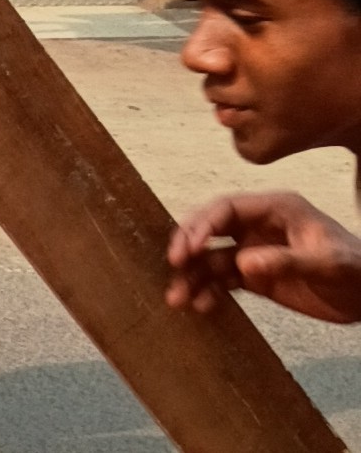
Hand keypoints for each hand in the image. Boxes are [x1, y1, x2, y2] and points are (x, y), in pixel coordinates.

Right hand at [167, 192, 360, 321]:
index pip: (225, 209)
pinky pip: (224, 281)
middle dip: (188, 247)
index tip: (185, 249)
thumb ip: (287, 261)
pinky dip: (209, 292)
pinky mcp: (256, 277)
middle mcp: (257, 226)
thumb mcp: (326, 263)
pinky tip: (201, 306)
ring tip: (177, 298)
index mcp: (273, 209)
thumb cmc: (355, 271)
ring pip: (212, 259)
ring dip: (193, 276)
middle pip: (210, 230)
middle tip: (172, 266)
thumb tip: (243, 263)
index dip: (201, 225)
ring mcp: (254, 252)